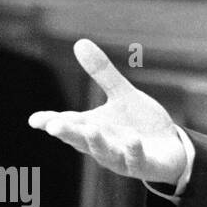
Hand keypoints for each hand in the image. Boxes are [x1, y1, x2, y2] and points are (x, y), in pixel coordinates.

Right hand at [28, 38, 185, 184]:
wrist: (171, 149)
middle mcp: (102, 145)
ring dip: (97, 142)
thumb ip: (102, 73)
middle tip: (53, 125)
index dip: (50, 122)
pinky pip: (136, 159)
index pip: (68, 124)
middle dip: (68, 133)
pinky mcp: (143, 165)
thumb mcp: (122, 95)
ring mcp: (122, 158)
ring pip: (105, 153)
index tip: (34, 120)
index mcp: (93, 128)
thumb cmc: (139, 124)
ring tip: (91, 129)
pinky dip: (133, 150)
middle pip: (81, 139)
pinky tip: (133, 139)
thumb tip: (80, 42)